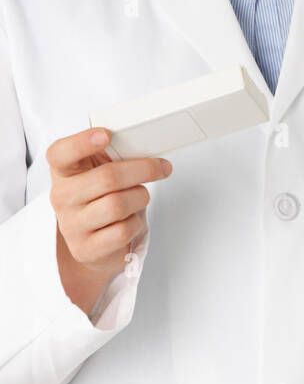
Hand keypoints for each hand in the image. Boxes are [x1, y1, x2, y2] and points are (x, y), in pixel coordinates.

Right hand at [47, 127, 172, 316]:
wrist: (93, 242)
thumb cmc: (100, 198)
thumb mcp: (99, 171)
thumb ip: (112, 155)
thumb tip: (145, 142)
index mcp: (63, 171)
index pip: (60, 153)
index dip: (81, 142)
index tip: (105, 134)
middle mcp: (62, 197)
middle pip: (107, 177)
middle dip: (143, 169)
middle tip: (162, 167)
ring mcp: (72, 225)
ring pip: (118, 204)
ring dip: (140, 197)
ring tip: (140, 196)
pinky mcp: (85, 249)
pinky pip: (122, 231)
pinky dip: (135, 223)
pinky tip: (130, 219)